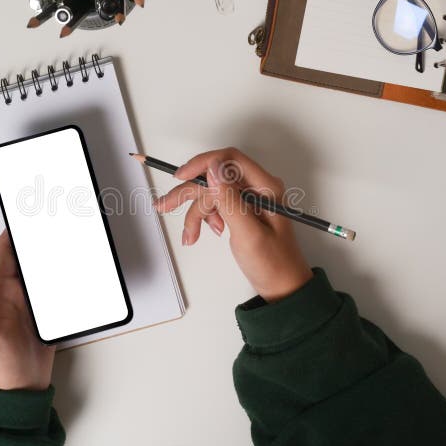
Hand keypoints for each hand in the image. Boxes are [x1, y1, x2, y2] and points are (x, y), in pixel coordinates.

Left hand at [0, 232, 54, 390]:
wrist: (22, 390)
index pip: (2, 256)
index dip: (8, 236)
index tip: (18, 219)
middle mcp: (15, 295)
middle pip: (25, 260)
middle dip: (32, 240)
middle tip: (43, 221)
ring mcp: (34, 304)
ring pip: (42, 272)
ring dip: (49, 256)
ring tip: (60, 237)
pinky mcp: (50, 314)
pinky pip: (57, 290)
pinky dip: (63, 278)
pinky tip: (72, 268)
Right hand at [155, 148, 312, 301]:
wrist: (281, 286)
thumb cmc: (272, 263)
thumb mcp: (248, 233)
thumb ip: (230, 199)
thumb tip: (213, 168)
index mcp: (265, 187)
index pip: (229, 159)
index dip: (202, 163)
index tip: (180, 176)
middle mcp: (256, 188)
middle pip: (214, 176)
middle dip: (189, 193)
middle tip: (165, 205)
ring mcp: (247, 199)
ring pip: (210, 192)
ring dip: (195, 212)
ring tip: (189, 235)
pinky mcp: (240, 209)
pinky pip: (214, 205)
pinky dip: (204, 218)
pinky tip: (205, 233)